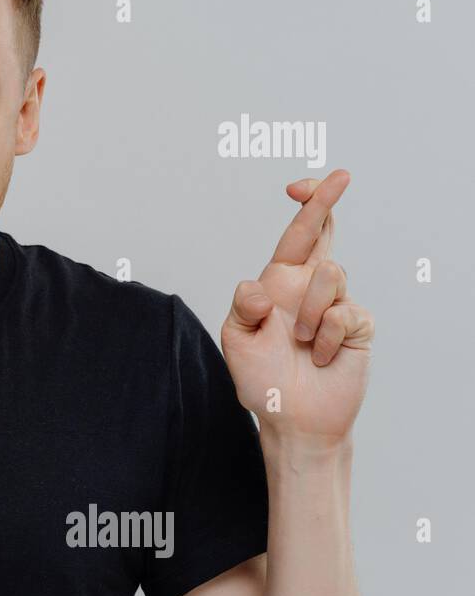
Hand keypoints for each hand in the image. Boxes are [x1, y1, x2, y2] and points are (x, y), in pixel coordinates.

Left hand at [220, 169, 374, 444]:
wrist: (292, 419)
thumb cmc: (262, 379)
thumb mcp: (237, 341)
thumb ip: (242, 308)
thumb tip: (258, 286)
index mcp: (278, 284)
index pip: (296, 236)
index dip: (305, 206)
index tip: (302, 185)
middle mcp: (308, 288)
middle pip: (324, 233)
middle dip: (327, 201)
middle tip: (339, 176)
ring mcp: (336, 305)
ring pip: (329, 275)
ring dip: (308, 312)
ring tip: (300, 343)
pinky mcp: (358, 326)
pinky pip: (343, 314)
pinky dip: (325, 338)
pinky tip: (320, 358)